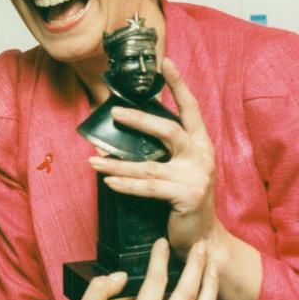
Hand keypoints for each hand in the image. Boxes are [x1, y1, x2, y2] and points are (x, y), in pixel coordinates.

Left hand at [89, 58, 221, 256]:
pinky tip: (109, 182)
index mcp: (201, 144)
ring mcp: (196, 177)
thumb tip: (127, 131)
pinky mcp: (187, 197)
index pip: (191, 108)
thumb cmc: (186, 198)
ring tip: (94, 161)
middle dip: (140, 120)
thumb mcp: (181, 168)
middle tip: (114, 113)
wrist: (205, 237)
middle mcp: (201, 157)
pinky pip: (148, 188)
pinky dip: (126, 184)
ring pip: (149, 165)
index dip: (178, 85)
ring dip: (117, 164)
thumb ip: (165, 150)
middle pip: (169, 130)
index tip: (165, 62)